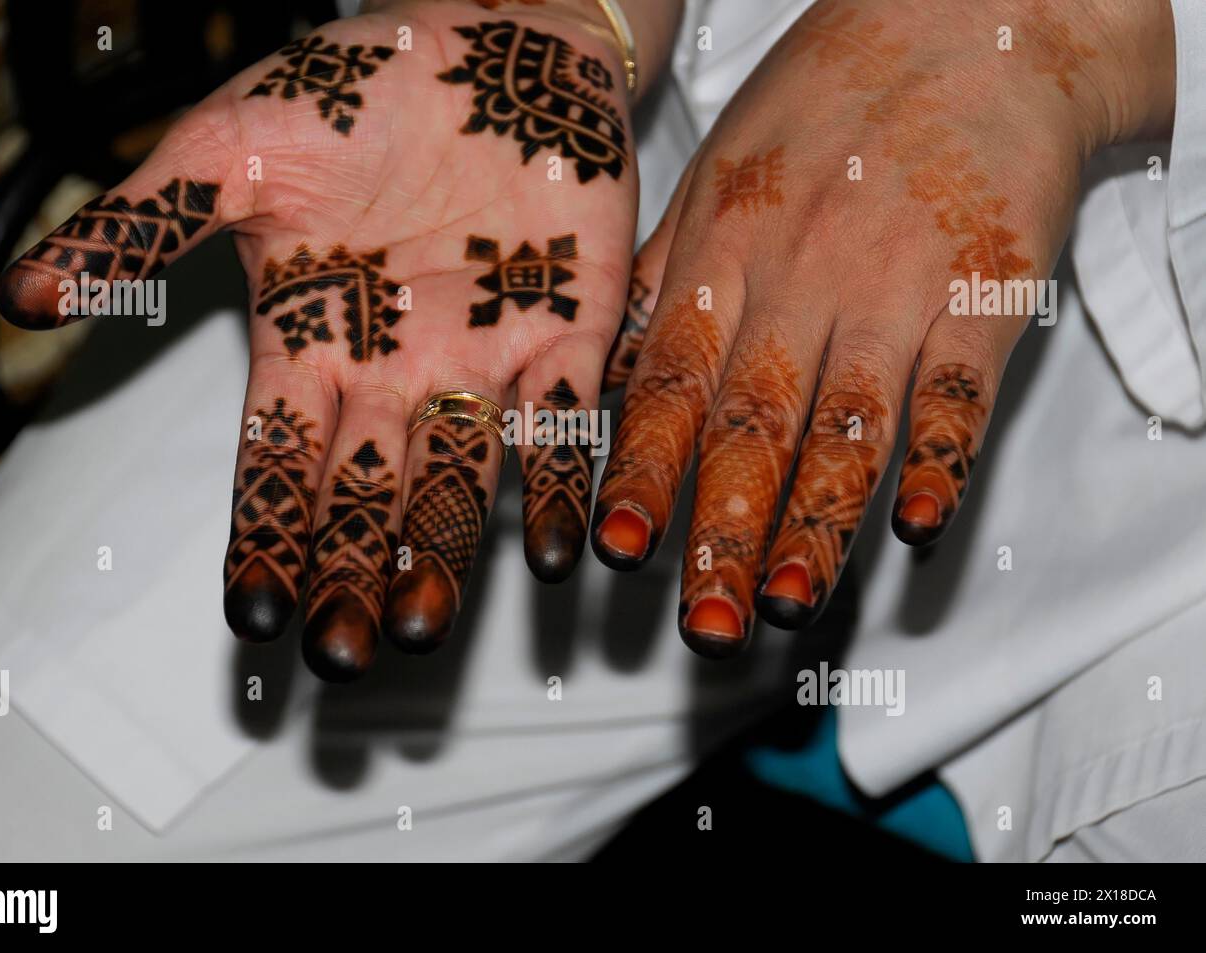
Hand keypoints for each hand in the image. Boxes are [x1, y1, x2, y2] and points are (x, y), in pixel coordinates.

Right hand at [0, 0, 667, 678]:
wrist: (487, 37)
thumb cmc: (355, 89)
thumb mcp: (232, 152)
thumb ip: (144, 227)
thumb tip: (26, 300)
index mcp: (308, 343)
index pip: (275, 462)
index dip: (265, 536)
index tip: (256, 612)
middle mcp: (393, 373)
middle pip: (364, 494)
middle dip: (350, 574)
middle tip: (339, 654)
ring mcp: (481, 361)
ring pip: (457, 479)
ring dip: (442, 553)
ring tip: (424, 623)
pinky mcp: (566, 335)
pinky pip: (564, 423)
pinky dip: (558, 482)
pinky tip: (558, 546)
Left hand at [591, 0, 1174, 655]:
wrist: (960, 23)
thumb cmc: (820, 109)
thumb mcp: (710, 182)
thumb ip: (662, 288)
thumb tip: (601, 383)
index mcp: (722, 256)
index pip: (670, 385)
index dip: (641, 472)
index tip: (619, 549)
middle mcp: (799, 278)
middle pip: (751, 425)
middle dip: (722, 533)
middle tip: (703, 625)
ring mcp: (895, 283)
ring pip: (849, 422)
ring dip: (820, 523)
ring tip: (791, 607)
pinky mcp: (984, 289)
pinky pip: (961, 384)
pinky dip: (943, 456)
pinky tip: (924, 525)